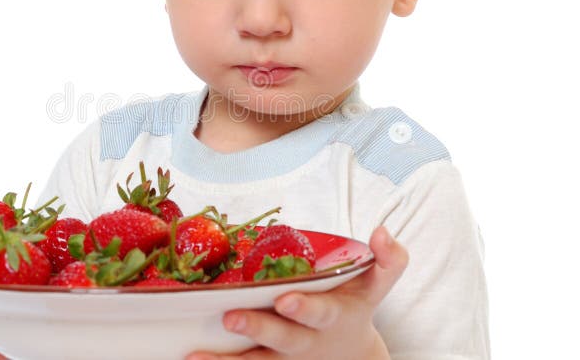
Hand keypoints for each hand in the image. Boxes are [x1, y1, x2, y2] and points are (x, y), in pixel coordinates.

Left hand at [186, 226, 407, 359]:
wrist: (352, 354)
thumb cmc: (356, 305)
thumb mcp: (377, 285)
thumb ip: (389, 260)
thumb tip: (382, 232)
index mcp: (333, 317)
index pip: (320, 312)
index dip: (304, 307)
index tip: (285, 299)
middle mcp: (308, 341)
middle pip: (284, 340)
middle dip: (260, 329)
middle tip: (232, 319)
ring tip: (194, 356)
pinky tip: (190, 358)